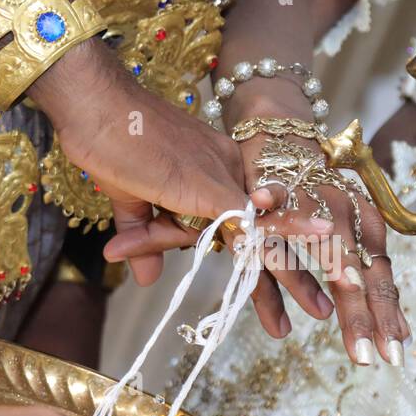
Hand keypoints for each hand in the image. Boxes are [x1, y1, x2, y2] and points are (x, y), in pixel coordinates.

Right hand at [99, 88, 413, 366]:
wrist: (93, 105)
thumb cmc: (106, 141)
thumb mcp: (128, 199)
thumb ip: (144, 234)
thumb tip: (143, 277)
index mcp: (213, 177)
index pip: (246, 228)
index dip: (265, 262)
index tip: (278, 291)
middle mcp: (228, 176)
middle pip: (270, 234)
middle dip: (295, 276)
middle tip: (321, 310)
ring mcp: (223, 181)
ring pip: (269, 235)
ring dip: (293, 274)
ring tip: (322, 308)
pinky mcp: (210, 188)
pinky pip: (248, 226)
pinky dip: (269, 250)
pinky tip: (289, 269)